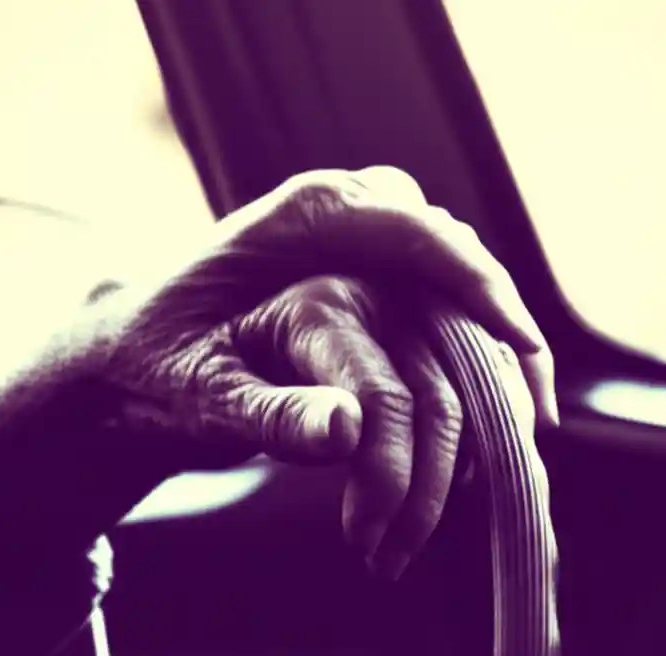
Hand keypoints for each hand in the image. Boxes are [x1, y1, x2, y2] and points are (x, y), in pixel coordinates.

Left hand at [0, 167, 557, 576]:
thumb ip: (269, 410)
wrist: (130, 343)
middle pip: (455, 260)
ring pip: (459, 287)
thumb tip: (356, 434)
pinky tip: (486, 420)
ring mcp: (365, 239)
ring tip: (523, 433)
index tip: (520, 343)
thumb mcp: (197, 387)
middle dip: (503, 338)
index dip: (479, 288)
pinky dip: (471, 361)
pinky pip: (442, 307)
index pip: (417, 232)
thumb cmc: (154, 356)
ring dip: (494, 357)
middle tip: (534, 419)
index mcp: (307, 212)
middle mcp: (349, 210)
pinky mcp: (372, 273)